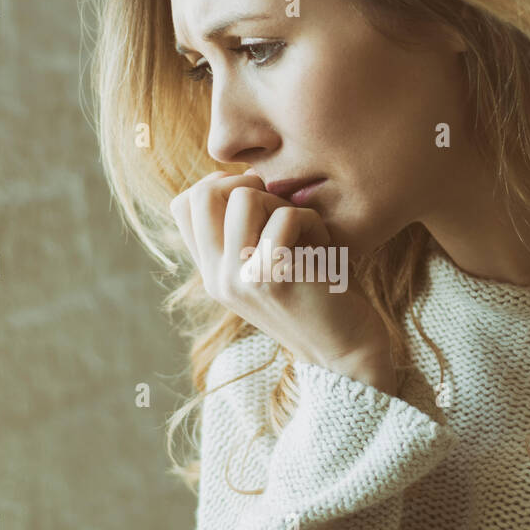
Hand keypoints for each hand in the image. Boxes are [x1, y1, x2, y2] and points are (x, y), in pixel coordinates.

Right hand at [168, 170, 395, 383]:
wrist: (346, 354)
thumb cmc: (318, 297)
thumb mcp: (268, 266)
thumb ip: (246, 234)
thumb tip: (243, 176)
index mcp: (212, 273)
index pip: (183, 205)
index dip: (220, 185)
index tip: (258, 200)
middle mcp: (217, 277)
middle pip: (204, 193)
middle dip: (248, 186)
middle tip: (280, 209)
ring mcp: (241, 279)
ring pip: (244, 197)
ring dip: (283, 203)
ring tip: (304, 232)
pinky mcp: (273, 279)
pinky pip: (287, 217)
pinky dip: (312, 221)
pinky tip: (323, 248)